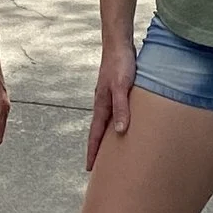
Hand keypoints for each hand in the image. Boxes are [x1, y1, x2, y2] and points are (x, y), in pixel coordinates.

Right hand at [84, 35, 137, 171]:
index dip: (93, 151)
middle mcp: (103, 103)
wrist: (119, 43)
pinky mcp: (117, 90)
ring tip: (111, 150)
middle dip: (98, 148)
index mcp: (102, 105)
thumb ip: (122, 108)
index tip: (90, 169)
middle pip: (99, 131)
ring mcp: (109, 97)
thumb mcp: (123, 87)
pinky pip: (115, 112)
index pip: (95, 134)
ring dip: (107, 136)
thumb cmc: (121, 64)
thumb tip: (120, 131)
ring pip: (107, 122)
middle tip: (99, 167)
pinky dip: (116, 123)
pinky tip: (123, 125)